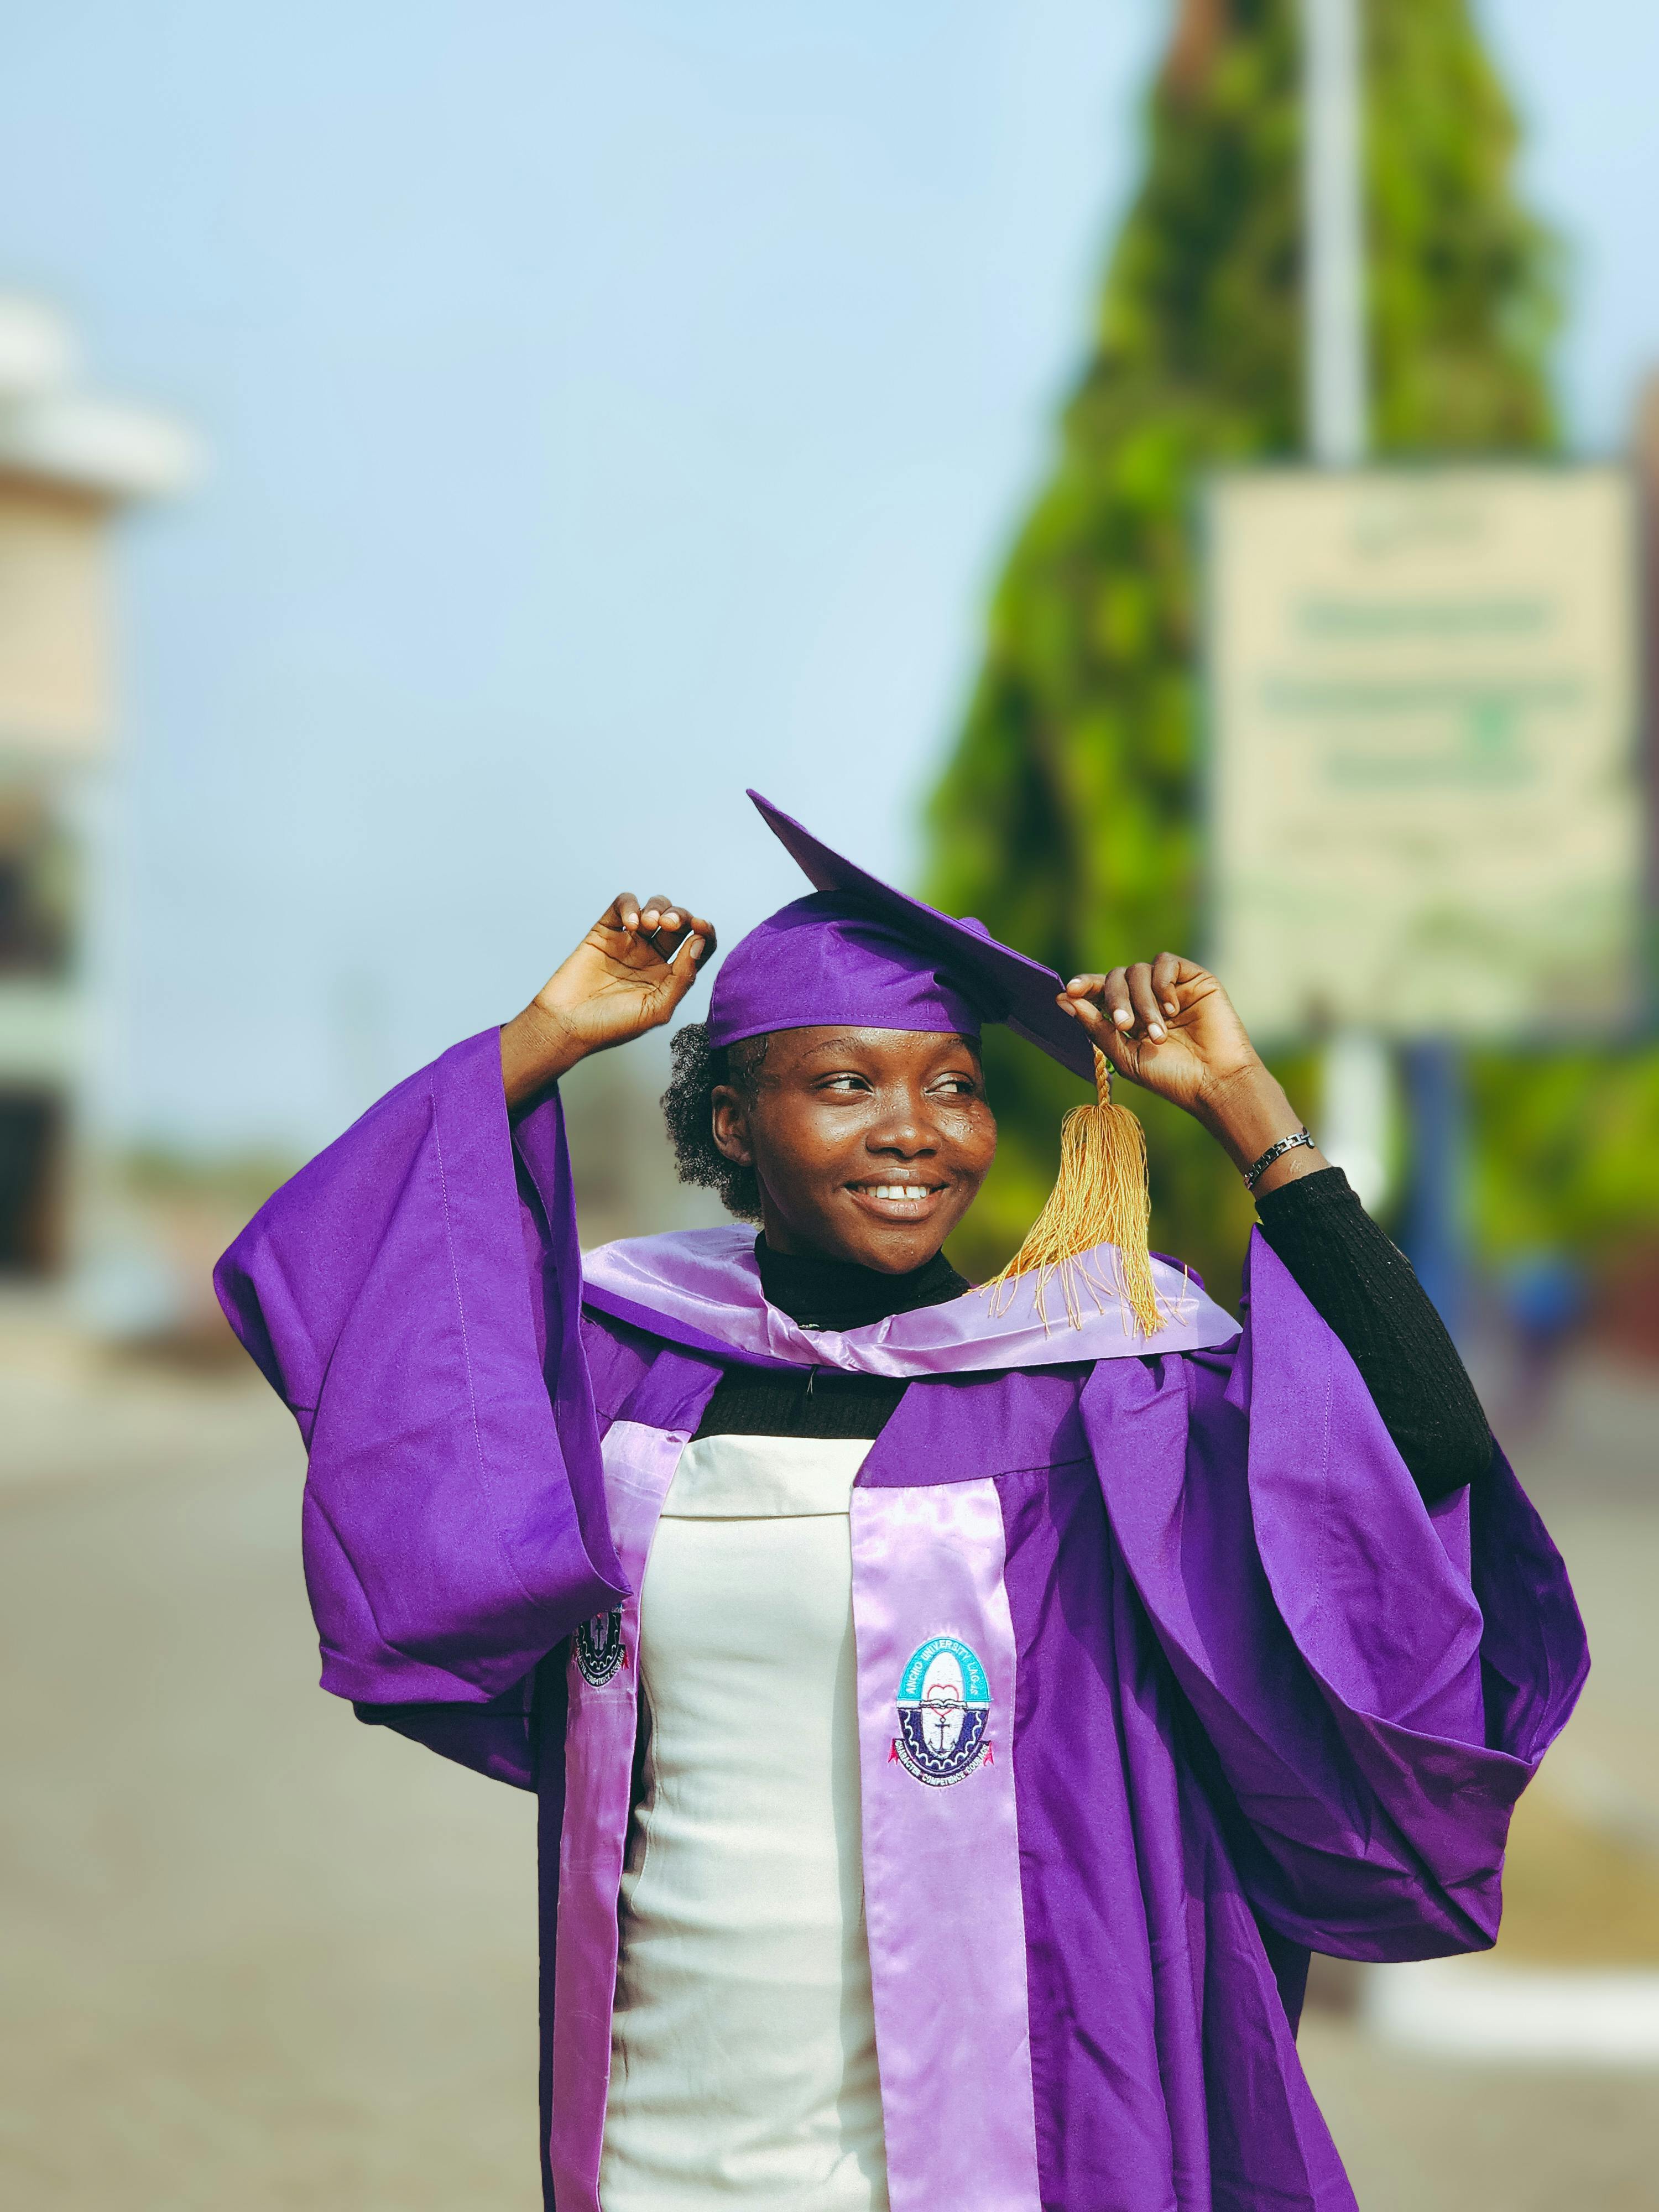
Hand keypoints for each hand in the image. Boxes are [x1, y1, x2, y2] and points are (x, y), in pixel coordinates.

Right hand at [500, 891, 715, 1107]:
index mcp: (668, 976)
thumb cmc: (610, 1026)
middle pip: (678, 922)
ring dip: (658, 907)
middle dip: (680, 916)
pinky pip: (623, 905)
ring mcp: (628, 942)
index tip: (701, 927)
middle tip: (670, 923)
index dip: (705, 932)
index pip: (697, 947)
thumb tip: (699, 944)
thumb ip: (682, 978)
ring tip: (649, 922)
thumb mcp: (656, 1009)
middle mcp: (651, 957)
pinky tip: (630, 924)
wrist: (566, 1025)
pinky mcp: (604, 931)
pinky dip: (630, 906)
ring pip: (654, 908)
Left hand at [1057, 953, 1325, 1191]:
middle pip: (1116, 977)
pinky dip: (1162, 984)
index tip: (1069, 990)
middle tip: (1125, 1025)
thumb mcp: (1125, 1056)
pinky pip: (1165, 963)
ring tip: (1158, 1032)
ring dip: (1142, 1001)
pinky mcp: (1193, 978)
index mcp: (1127, 1017)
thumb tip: (1063, 999)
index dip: (1083, 985)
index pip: (1099, 991)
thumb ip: (1096, 1027)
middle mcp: (1146, 999)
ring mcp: (1170, 987)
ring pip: (1138, 970)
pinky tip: (1173, 1009)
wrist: (1215, 1081)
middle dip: (1115, 999)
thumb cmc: (1171, 1076)